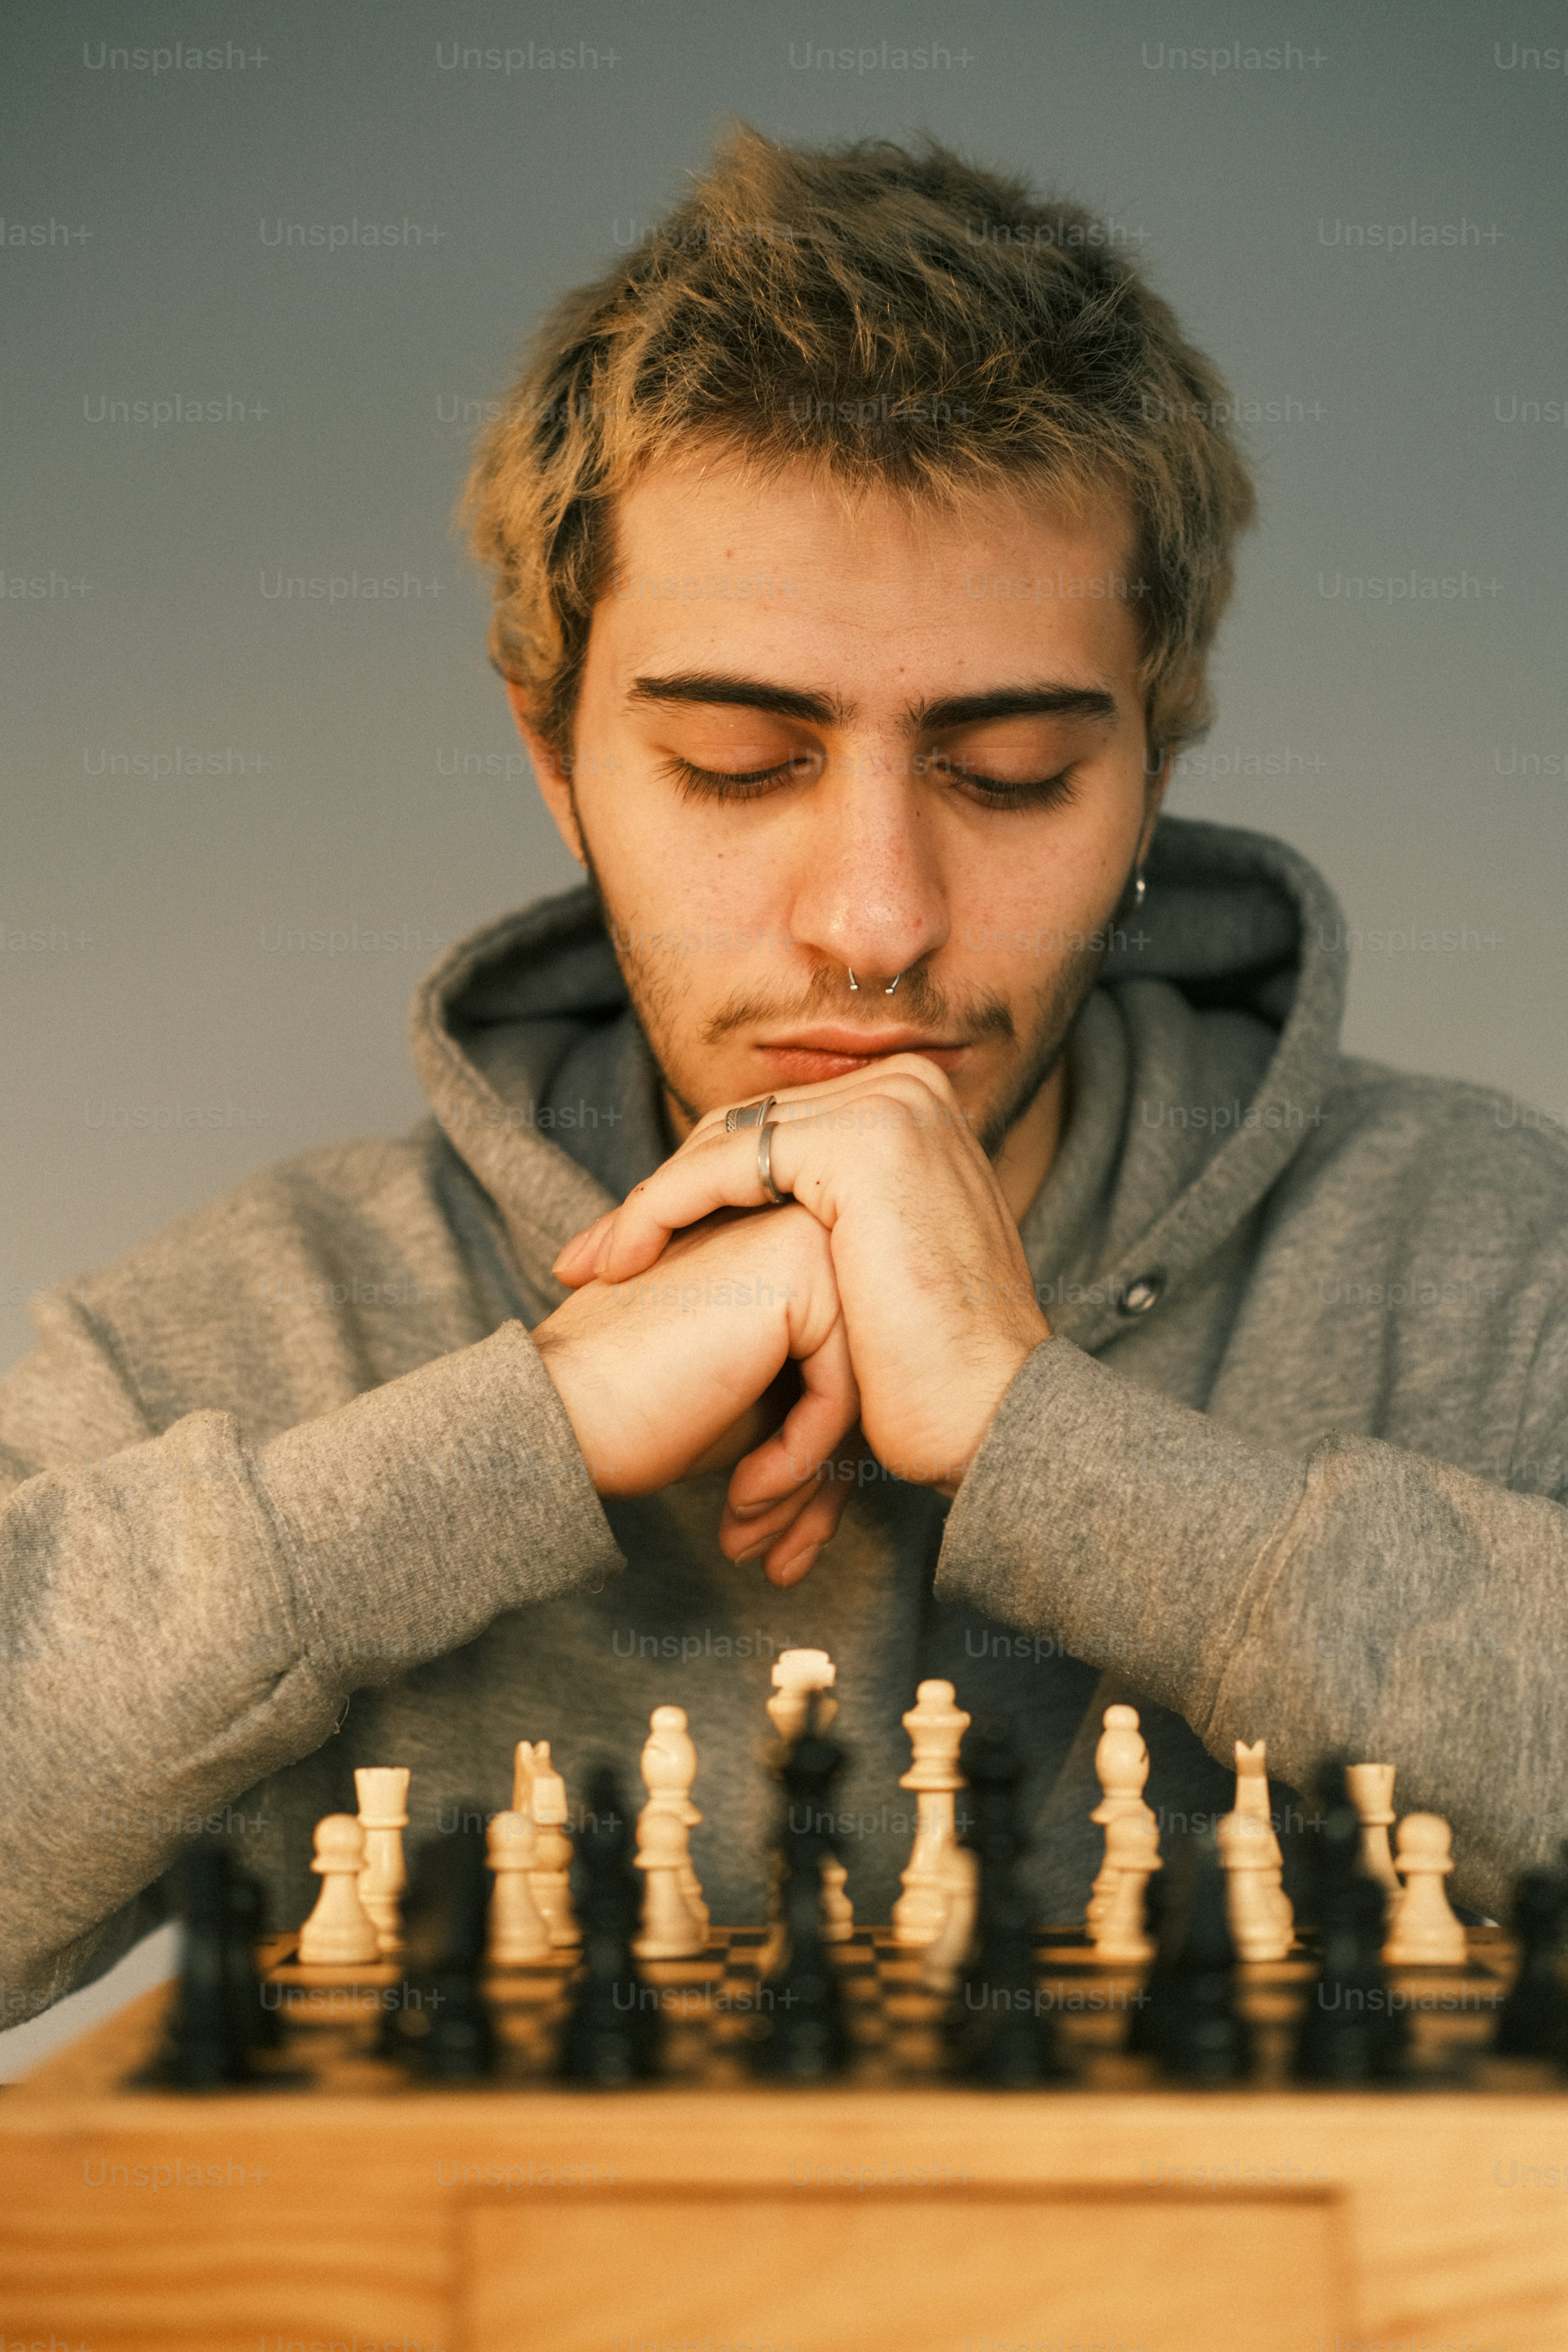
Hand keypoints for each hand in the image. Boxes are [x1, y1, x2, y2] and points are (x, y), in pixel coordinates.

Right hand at [533, 1204, 861, 1584]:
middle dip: (818, 1480)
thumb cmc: (637, 1413)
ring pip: (858, 1386)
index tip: (772, 1523)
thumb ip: (818, 1404)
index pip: (838, 1363)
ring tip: (754, 1541)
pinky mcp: (799, 1268)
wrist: (558, 1415)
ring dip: (808, 1484)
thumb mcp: (751, 1411)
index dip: (814, 1457)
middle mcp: (798, 1223)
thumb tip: (883, 1455)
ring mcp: (801, 1233)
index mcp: (780, 1248)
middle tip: (773, 1551)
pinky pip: (844, 1389)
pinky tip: (745, 1499)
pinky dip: (801, 1460)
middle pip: (856, 1374)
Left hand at [552, 1056, 1050, 1503]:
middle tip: (588, 1257)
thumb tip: (759, 1199)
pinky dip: (659, 1211)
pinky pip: (723, 1166)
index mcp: (914, 1105)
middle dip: (656, 1198)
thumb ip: (829, 1210)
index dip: (690, 1188)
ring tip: (591, 1268)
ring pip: (721, 1144)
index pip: (773, 1132)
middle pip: (743, 1132)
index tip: (621, 1248)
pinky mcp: (862, 1143)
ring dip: (643, 1208)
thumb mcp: (876, 1260)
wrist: (991, 1414)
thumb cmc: (932, 1365)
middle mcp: (909, 1087)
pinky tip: (619, 1262)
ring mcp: (892, 1107)